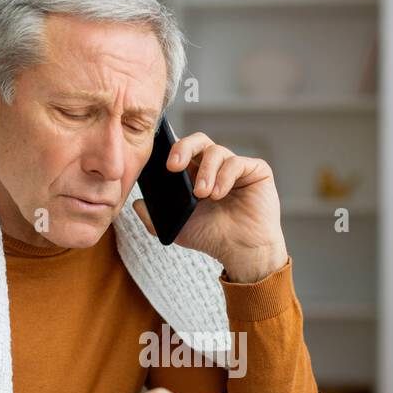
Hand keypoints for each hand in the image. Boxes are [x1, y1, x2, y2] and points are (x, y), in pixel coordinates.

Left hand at [133, 132, 287, 282]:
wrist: (242, 252)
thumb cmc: (213, 238)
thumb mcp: (177, 229)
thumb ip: (155, 217)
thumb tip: (136, 203)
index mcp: (195, 173)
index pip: (182, 150)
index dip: (171, 151)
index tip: (164, 165)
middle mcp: (215, 166)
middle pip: (198, 140)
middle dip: (184, 148)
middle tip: (174, 166)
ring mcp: (235, 167)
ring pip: (216, 151)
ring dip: (205, 172)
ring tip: (202, 194)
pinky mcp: (256, 170)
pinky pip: (237, 162)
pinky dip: (224, 176)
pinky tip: (218, 194)